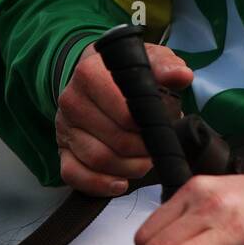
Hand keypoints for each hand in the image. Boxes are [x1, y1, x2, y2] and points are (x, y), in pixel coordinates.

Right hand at [55, 39, 193, 195]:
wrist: (99, 75)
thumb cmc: (129, 71)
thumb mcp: (150, 60)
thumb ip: (166, 66)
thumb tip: (182, 75)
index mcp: (90, 73)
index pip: (124, 111)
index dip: (148, 127)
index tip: (163, 128)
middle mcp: (72, 99)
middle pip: (113, 139)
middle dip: (142, 151)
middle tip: (158, 150)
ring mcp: (64, 127)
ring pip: (97, 160)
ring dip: (128, 169)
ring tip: (145, 163)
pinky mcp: (62, 149)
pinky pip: (74, 175)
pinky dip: (99, 184)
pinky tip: (120, 183)